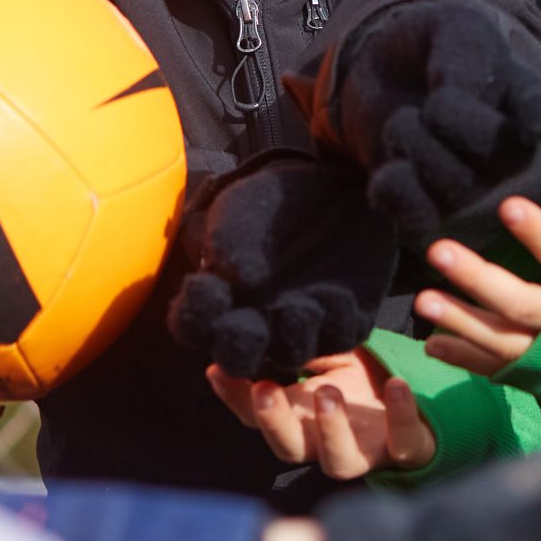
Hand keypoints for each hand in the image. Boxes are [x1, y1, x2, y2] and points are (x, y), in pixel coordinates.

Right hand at [166, 154, 397, 379]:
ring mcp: (302, 328)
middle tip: (245, 324)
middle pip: (241, 356)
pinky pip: (341, 334)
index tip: (207, 286)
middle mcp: (258, 326)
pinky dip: (338, 320)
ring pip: (293, 352)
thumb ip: (231, 244)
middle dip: (240, 345)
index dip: (196, 313)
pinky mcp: (345, 321)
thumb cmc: (267, 203)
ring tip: (293, 308)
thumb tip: (237, 278)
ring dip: (292, 335)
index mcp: (220, 301)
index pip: (195, 323)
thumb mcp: (240, 212)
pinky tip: (338, 294)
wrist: (324, 184)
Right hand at [205, 348, 437, 476]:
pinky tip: (397, 384)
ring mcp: (366, 450)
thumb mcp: (329, 357)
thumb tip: (268, 322)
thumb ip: (302, 349)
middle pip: (288, 449)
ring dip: (330, 431)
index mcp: (301, 419)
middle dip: (273, 422)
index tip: (218, 368)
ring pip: (340, 462)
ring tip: (326, 392)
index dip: (234, 397)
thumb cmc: (362, 379)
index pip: (257, 416)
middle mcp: (326, 443)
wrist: (416, 398)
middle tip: (262, 390)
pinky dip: (400, 414)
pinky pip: (404, 441)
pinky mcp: (405, 448)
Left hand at [309, 0, 540, 234]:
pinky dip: (393, 187)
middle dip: (443, 116)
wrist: (392, 73)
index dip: (537, 121)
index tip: (531, 124)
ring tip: (408, 121)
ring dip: (411, 141)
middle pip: (492, 152)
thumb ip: (466, 56)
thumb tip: (459, 96)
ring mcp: (479, 193)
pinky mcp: (436, 216)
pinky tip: (391, 165)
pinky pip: (419, 219)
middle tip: (430, 100)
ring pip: (453, 186)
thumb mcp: (455, 26)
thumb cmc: (438, 48)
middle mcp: (517, 156)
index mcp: (535, 101)